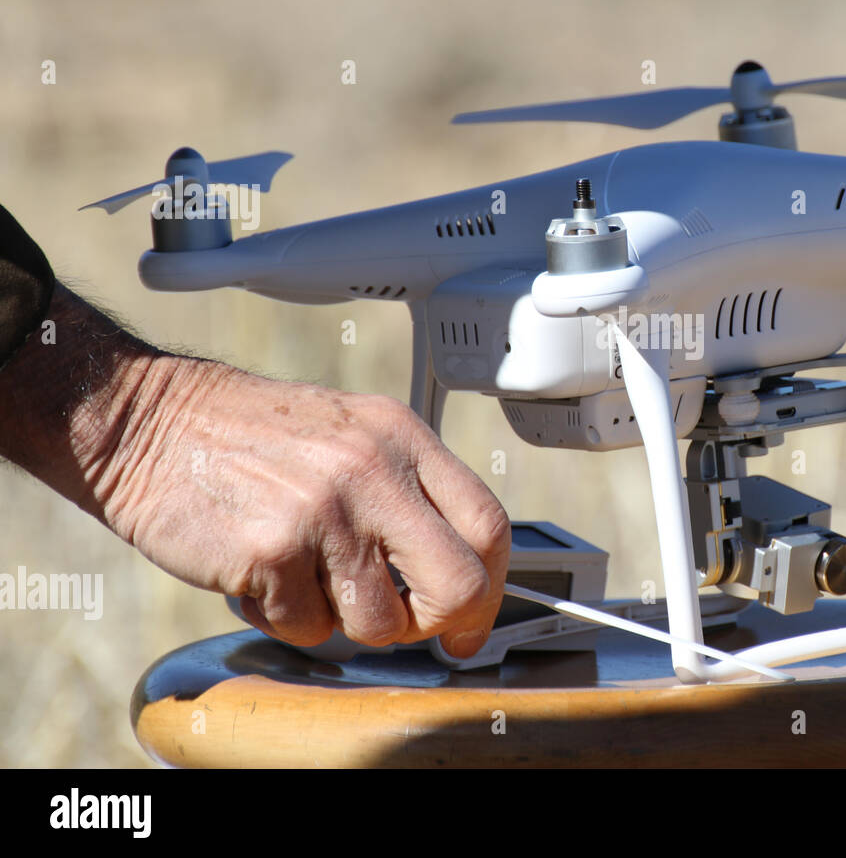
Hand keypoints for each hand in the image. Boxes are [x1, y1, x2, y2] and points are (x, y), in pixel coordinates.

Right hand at [99, 357, 509, 655]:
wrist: (149, 423)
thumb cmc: (251, 437)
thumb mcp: (351, 433)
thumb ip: (407, 491)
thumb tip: (458, 571)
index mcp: (401, 437)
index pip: (488, 525)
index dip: (491, 587)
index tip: (472, 618)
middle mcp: (373, 470)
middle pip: (458, 584)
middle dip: (437, 623)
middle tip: (404, 622)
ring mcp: (324, 511)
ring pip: (379, 622)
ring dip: (343, 619)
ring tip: (305, 576)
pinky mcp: (272, 552)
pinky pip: (308, 628)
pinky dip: (285, 617)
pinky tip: (261, 575)